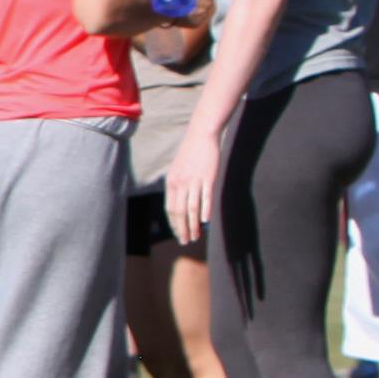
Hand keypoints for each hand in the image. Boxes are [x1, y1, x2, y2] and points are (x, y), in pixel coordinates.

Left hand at [162, 121, 223, 249]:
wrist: (201, 135)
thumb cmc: (191, 155)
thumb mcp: (178, 171)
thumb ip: (179, 188)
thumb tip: (182, 208)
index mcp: (171, 182)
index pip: (170, 209)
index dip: (174, 224)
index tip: (178, 234)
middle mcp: (180, 183)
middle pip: (180, 212)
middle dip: (182, 229)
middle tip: (186, 241)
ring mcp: (194, 181)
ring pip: (192, 209)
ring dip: (193, 225)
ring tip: (196, 236)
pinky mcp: (208, 177)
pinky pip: (206, 198)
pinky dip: (205, 211)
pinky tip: (206, 222)